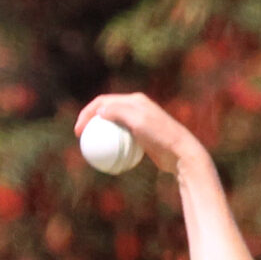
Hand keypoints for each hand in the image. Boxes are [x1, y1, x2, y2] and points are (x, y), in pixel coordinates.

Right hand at [73, 92, 206, 177]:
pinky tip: (105, 159)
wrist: (181, 153)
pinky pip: (123, 140)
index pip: (103, 102)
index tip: (78, 131)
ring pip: (113, 127)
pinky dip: (112, 146)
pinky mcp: (144, 137)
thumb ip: (118, 112)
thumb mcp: (138, 121)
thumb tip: (99, 111)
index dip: (87, 113)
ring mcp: (140, 123)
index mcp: (134, 100)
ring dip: (100, 135)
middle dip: (90, 122)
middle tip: (80, 139)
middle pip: (106, 112)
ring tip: (89, 149)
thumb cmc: (160, 136)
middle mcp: (136, 108)